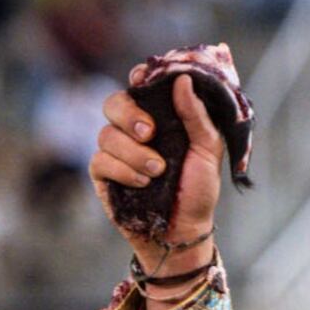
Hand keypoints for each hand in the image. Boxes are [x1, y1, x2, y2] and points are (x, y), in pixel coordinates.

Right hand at [88, 73, 225, 259]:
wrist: (183, 231)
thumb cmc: (198, 190)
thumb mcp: (208, 151)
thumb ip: (197, 116)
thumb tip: (184, 80)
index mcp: (160, 118)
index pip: (141, 86)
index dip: (139, 77)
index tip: (143, 78)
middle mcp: (135, 130)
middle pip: (114, 102)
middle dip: (130, 115)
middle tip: (150, 133)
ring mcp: (116, 150)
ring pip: (106, 134)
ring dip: (134, 153)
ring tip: (158, 171)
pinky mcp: (103, 173)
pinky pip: (100, 160)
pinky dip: (124, 171)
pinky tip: (143, 183)